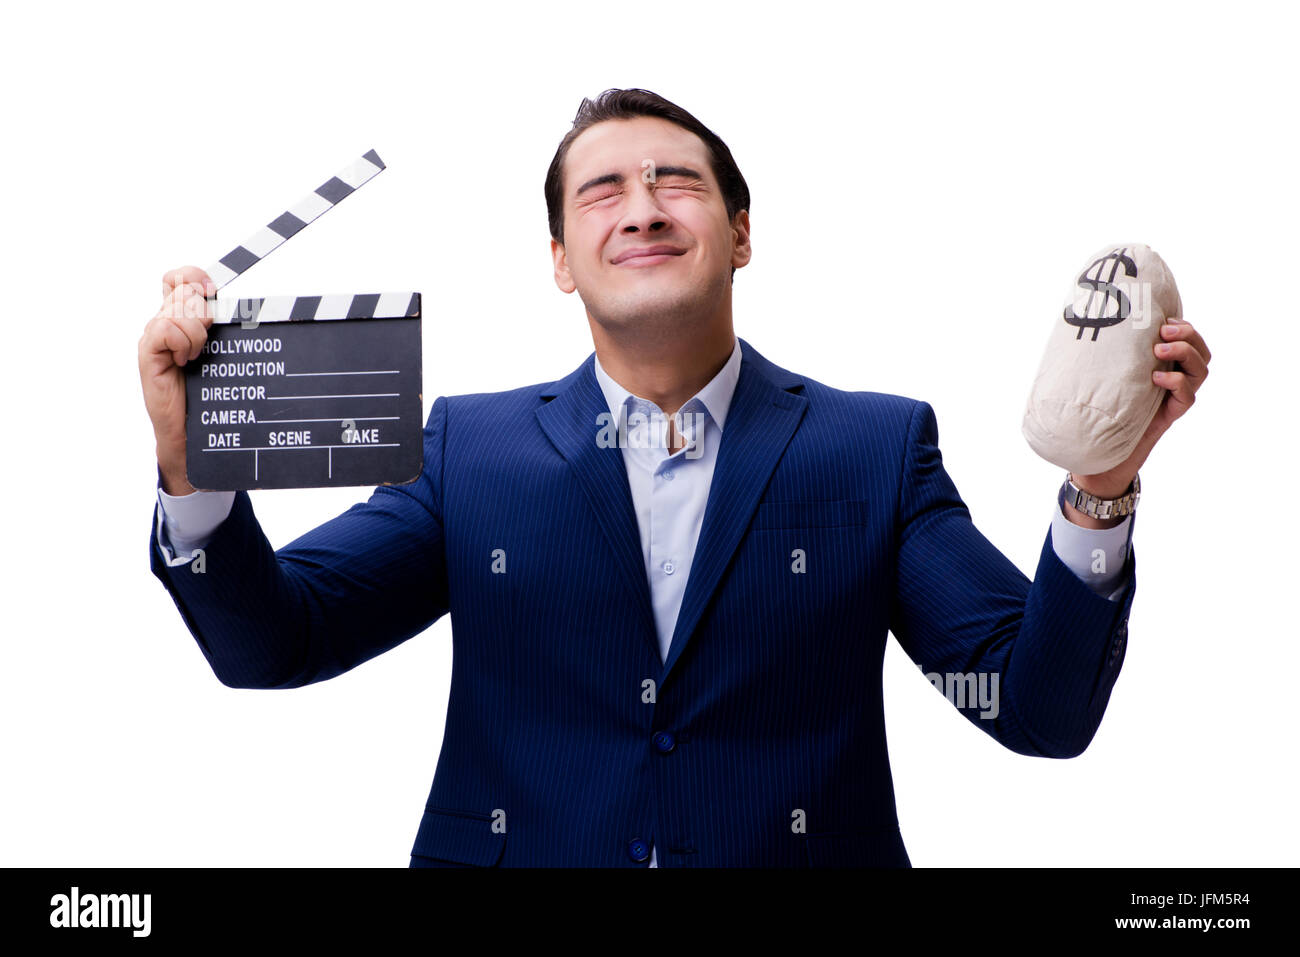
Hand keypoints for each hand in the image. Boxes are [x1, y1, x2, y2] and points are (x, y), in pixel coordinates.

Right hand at [138, 266, 215, 494]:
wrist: (195, 435)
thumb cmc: (214, 397)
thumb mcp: (228, 356)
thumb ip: (230, 330)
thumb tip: (244, 307)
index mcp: (183, 319)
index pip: (180, 277)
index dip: (195, 276)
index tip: (214, 291)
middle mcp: (166, 323)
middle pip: (183, 289)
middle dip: (204, 309)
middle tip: (210, 337)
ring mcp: (155, 338)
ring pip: (177, 308)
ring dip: (196, 331)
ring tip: (198, 356)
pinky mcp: (148, 354)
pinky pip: (163, 328)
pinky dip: (181, 341)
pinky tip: (186, 361)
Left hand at [1069, 315, 1211, 505]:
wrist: (1097, 453)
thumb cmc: (1095, 410)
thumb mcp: (1100, 376)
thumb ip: (1101, 353)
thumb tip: (1071, 318)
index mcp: (1160, 365)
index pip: (1186, 340)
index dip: (1182, 325)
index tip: (1162, 318)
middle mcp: (1172, 380)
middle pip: (1200, 351)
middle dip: (1188, 335)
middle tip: (1163, 331)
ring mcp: (1173, 398)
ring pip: (1200, 370)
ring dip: (1185, 354)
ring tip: (1158, 350)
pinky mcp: (1169, 416)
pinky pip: (1188, 398)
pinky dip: (1177, 383)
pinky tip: (1156, 379)